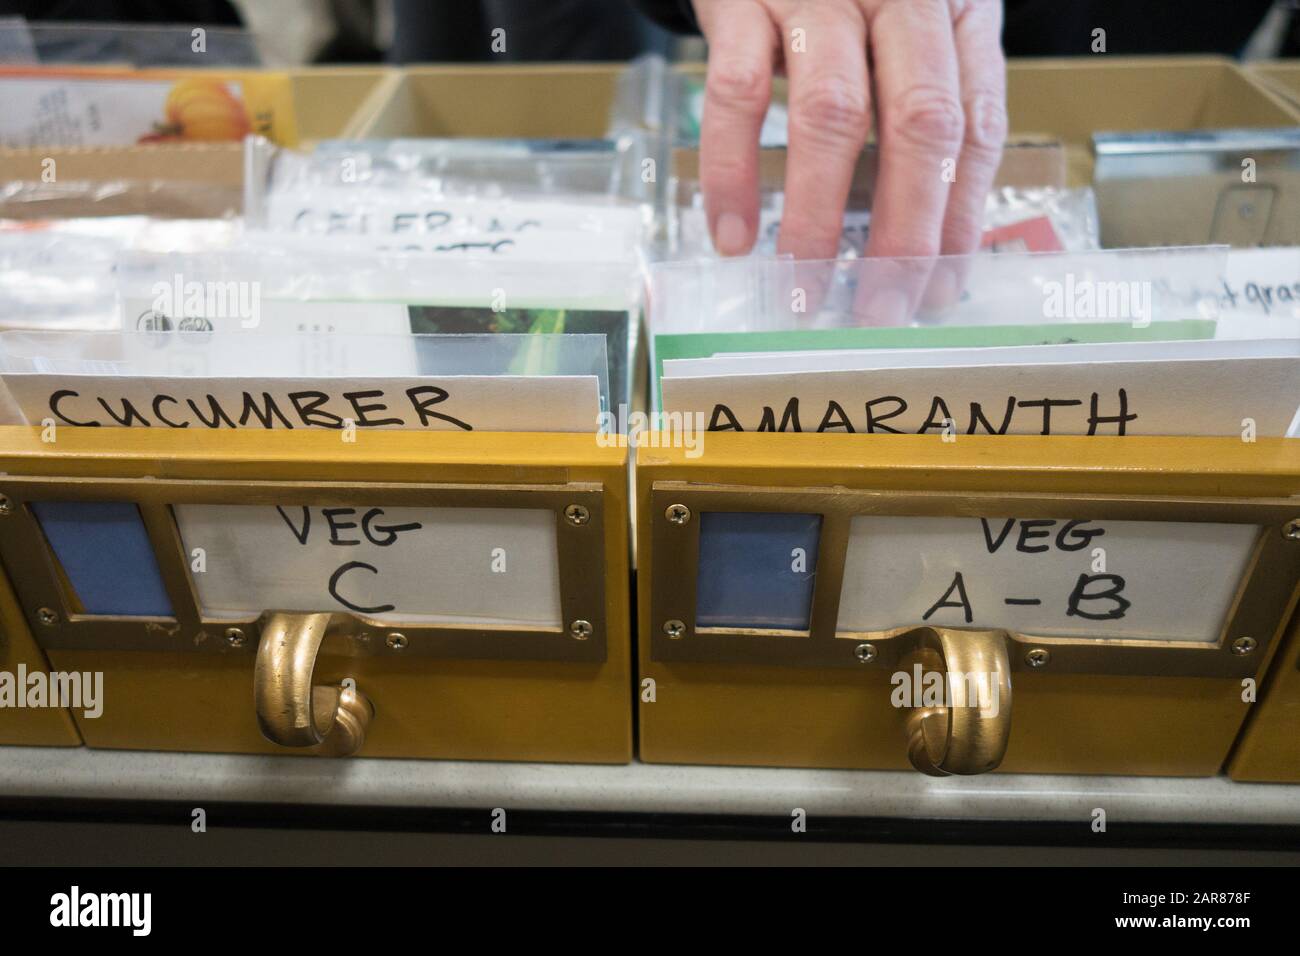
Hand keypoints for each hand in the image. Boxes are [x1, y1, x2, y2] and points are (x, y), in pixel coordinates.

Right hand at [693, 0, 1006, 263]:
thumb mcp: (908, 30)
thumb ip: (922, 105)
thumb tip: (925, 235)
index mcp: (954, 11)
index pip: (974, 125)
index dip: (959, 218)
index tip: (937, 291)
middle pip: (919, 124)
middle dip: (904, 232)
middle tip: (881, 309)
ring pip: (832, 115)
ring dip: (818, 217)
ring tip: (803, 287)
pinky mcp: (743, 0)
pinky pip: (737, 94)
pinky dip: (733, 172)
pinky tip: (731, 233)